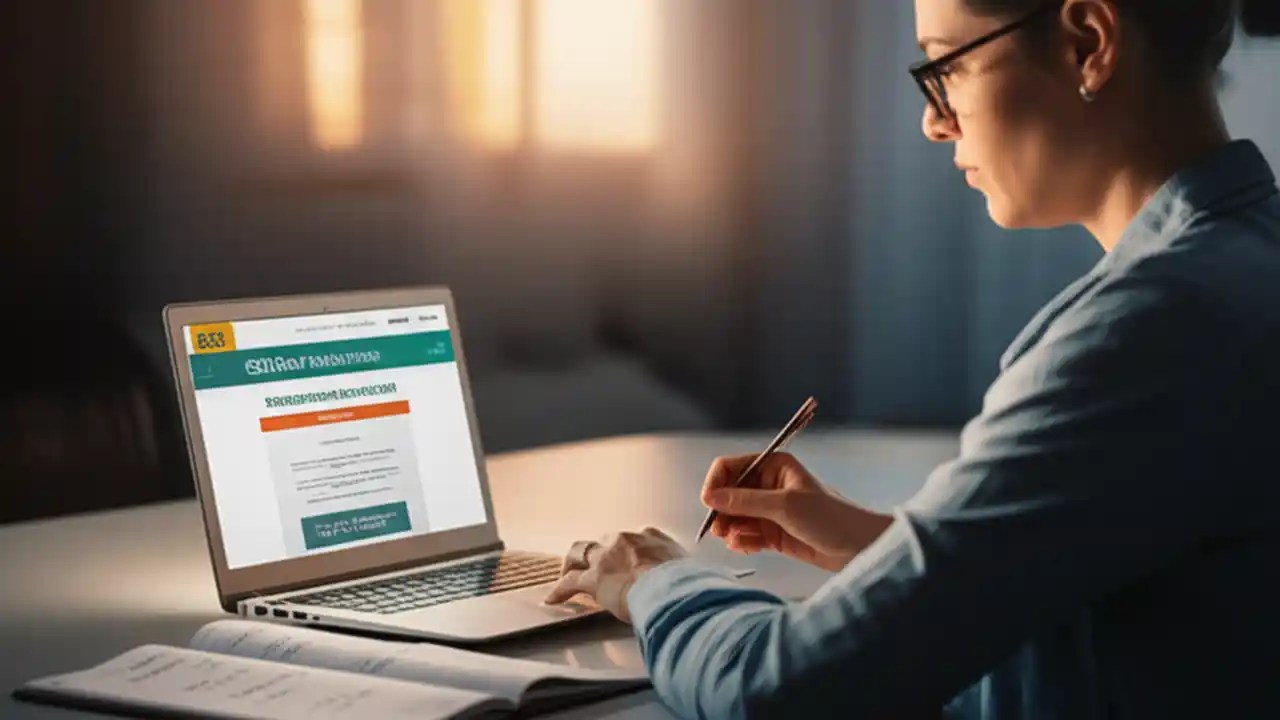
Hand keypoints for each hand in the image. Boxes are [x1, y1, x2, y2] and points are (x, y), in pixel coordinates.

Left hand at [544, 527, 687, 622]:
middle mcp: (625, 541)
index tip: (630, 557)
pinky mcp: (592, 578)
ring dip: (573, 562)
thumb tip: (701, 587)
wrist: (671, 590)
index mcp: (652, 538)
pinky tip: (553, 598)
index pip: (638, 537)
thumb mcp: (693, 573)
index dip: (630, 548)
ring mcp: (606, 557)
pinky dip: (560, 590)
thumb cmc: (687, 583)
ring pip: (581, 552)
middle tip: (596, 565)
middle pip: (604, 542)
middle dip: (599, 553)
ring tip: (567, 571)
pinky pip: (570, 582)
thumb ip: (688, 576)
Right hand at [701, 453, 891, 571]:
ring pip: (735, 516)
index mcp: (772, 466)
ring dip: (730, 528)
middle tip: (719, 529)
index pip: (730, 467)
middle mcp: (767, 485)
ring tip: (735, 540)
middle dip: (721, 511)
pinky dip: (741, 541)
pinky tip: (744, 547)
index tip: (709, 504)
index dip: (716, 483)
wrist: (857, 548)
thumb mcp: (785, 505)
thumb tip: (710, 497)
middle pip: (728, 493)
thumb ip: (746, 501)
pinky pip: (745, 534)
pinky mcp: (772, 533)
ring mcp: (769, 510)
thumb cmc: (828, 517)